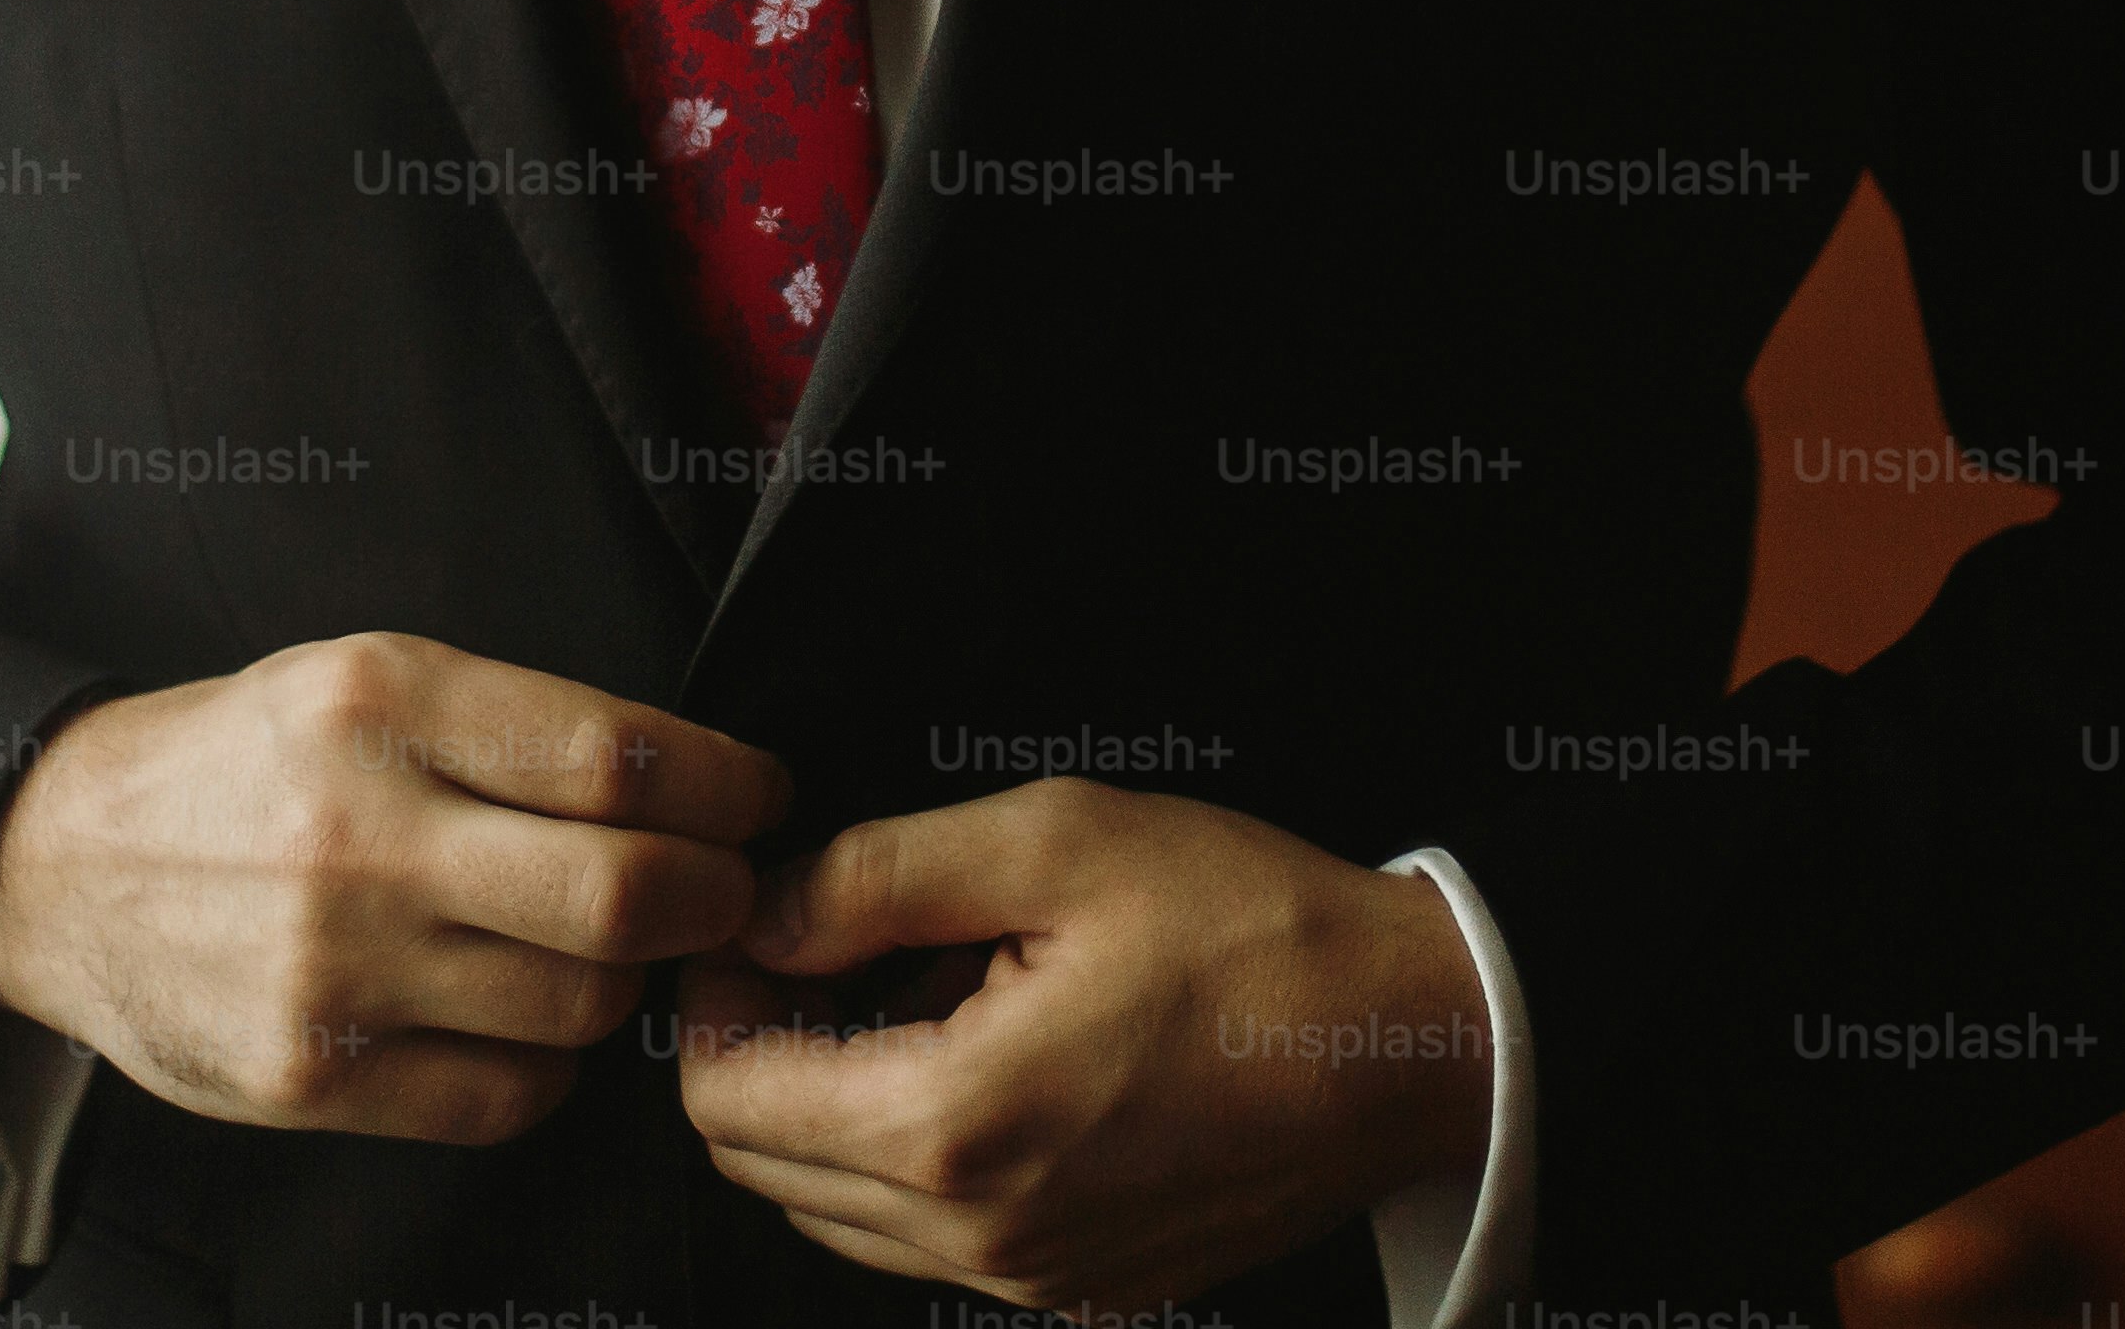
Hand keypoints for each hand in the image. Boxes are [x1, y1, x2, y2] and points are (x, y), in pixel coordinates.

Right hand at [0, 628, 787, 1142]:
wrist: (63, 865)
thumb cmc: (252, 760)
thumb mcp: (367, 676)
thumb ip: (513, 724)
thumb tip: (695, 786)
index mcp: (381, 701)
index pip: (615, 758)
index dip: (726, 788)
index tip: (758, 798)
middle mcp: (358, 832)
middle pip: (622, 893)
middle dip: (715, 896)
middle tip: (728, 888)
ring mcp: (330, 968)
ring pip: (577, 1006)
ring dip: (626, 984)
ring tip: (608, 949)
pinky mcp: (307, 1079)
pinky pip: (504, 1097)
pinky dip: (547, 1067)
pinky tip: (523, 1018)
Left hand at [668, 778, 1490, 1313]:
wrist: (1410, 1043)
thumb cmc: (1252, 929)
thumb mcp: (1055, 840)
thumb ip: (875, 875)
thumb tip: (762, 915)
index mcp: (953, 1125)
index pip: (725, 1097)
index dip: (714, 997)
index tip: (761, 922)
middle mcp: (977, 1234)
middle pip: (763, 1164)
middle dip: (766, 1049)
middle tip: (836, 942)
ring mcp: (1029, 1279)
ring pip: (836, 1211)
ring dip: (840, 1104)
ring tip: (928, 991)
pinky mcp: (1076, 1289)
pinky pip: (930, 1239)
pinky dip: (919, 1154)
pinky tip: (994, 1054)